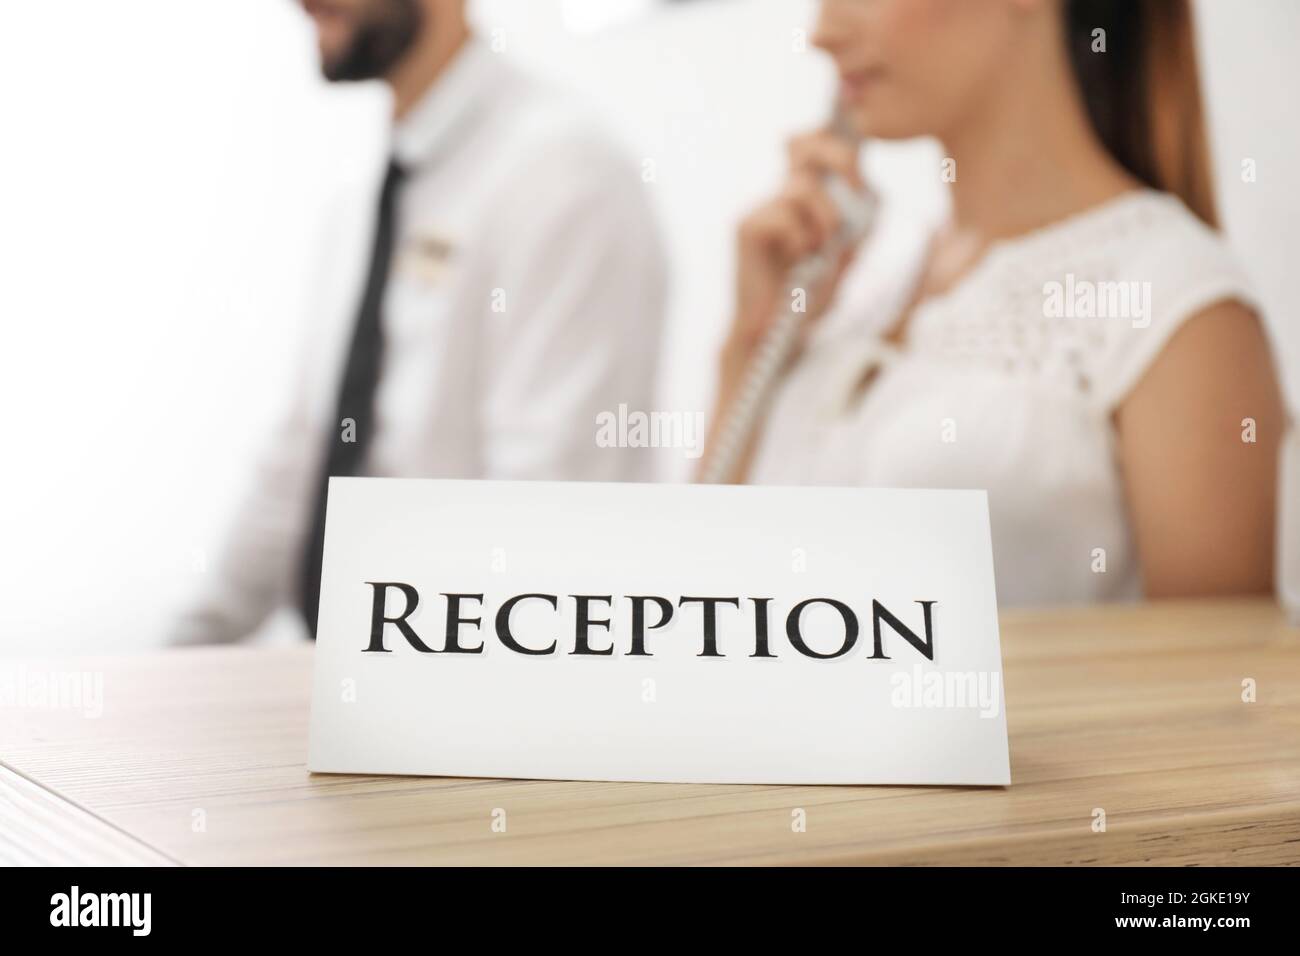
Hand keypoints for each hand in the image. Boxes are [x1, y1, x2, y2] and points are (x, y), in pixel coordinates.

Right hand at [726, 128, 866, 372]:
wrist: (775, 335)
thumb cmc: (806, 299)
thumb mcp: (844, 257)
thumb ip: (855, 225)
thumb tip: (868, 190)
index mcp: (803, 200)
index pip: (813, 144)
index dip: (837, 140)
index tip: (863, 164)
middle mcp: (779, 197)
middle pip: (805, 144)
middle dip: (840, 158)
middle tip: (859, 185)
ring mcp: (761, 210)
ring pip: (800, 186)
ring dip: (824, 217)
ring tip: (821, 247)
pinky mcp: (746, 227)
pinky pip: (782, 213)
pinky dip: (799, 237)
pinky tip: (798, 258)